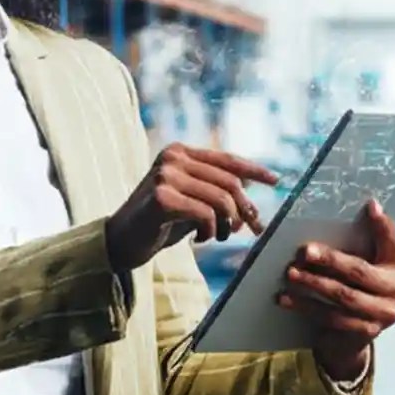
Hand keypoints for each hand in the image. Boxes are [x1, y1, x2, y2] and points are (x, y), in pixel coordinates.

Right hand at [106, 143, 277, 270]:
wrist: (119, 242)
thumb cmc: (157, 223)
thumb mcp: (192, 204)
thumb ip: (217, 198)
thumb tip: (252, 209)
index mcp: (180, 152)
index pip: (227, 159)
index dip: (254, 170)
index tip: (275, 180)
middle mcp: (173, 157)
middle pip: (230, 183)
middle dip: (245, 210)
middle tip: (251, 229)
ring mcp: (166, 175)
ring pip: (221, 200)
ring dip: (226, 225)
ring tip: (216, 236)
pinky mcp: (162, 197)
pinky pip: (206, 214)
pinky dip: (210, 231)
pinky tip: (200, 239)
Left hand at [276, 200, 394, 382]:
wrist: (356, 335)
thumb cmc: (359, 287)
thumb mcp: (367, 261)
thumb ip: (367, 239)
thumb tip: (370, 205)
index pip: (392, 241)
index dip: (383, 225)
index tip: (370, 206)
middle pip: (359, 272)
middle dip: (330, 260)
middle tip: (304, 251)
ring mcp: (383, 315)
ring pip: (343, 297)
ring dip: (313, 284)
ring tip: (291, 273)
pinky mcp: (365, 333)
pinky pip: (331, 318)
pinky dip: (306, 307)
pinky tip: (287, 298)